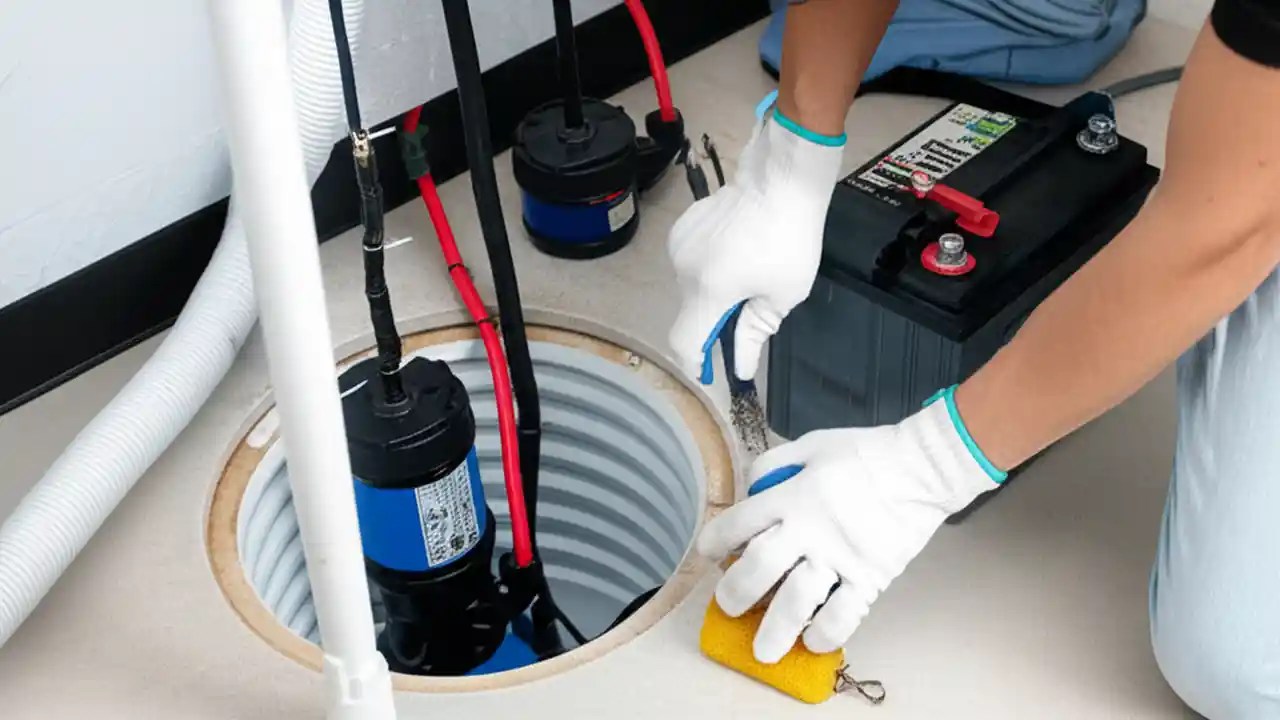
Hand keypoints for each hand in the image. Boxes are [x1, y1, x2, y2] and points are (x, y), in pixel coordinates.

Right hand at [667, 112, 843, 383]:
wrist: (780, 177)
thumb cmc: (789, 237)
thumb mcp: (782, 294)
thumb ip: (754, 334)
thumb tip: (740, 365)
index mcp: (708, 293)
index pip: (685, 343)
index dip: (697, 363)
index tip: (713, 370)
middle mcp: (684, 272)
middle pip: (690, 314)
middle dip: (715, 323)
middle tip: (749, 315)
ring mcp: (679, 246)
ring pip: (691, 286)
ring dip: (714, 293)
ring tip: (749, 273)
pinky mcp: (684, 227)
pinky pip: (692, 260)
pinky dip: (710, 267)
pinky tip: (737, 250)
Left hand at [696, 388, 1003, 662]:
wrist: (921, 468)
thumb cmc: (865, 453)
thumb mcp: (811, 444)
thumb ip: (775, 465)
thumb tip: (750, 488)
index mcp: (792, 495)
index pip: (740, 522)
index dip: (716, 541)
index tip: (708, 554)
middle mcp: (810, 529)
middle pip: (760, 567)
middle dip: (736, 593)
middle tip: (728, 607)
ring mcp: (840, 557)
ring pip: (798, 600)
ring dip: (775, 630)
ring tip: (763, 651)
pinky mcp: (870, 576)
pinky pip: (844, 614)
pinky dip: (825, 634)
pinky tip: (812, 642)